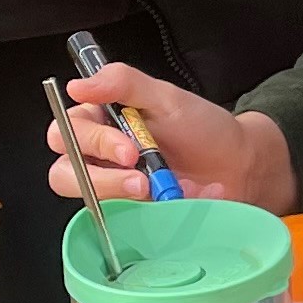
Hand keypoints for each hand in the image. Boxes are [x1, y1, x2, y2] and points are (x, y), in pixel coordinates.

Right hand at [48, 65, 294, 209]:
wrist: (238, 166)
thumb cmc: (203, 127)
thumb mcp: (166, 97)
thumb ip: (123, 83)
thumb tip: (78, 85)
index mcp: (102, 120)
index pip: (66, 130)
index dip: (91, 141)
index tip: (129, 148)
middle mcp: (100, 154)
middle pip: (64, 168)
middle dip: (98, 172)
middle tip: (137, 170)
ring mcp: (112, 185)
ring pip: (81, 195)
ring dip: (109, 191)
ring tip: (147, 188)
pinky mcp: (127, 212)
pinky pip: (107, 220)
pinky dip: (126, 213)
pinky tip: (154, 204)